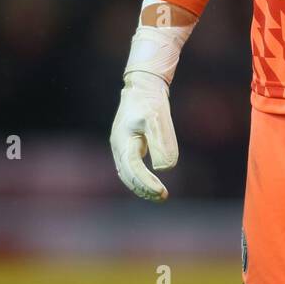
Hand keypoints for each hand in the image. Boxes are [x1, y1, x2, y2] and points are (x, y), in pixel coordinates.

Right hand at [110, 71, 178, 200]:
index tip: (162, 191)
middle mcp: (118, 146)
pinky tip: (152, 183)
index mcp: (123, 141)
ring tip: (159, 195)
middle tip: (163, 197)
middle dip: (144, 188)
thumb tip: (165, 169)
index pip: (133, 169)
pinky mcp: (128, 145)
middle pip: (128, 175)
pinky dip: (140, 178)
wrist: (143, 86)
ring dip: (141, 186)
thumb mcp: (157, 120)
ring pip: (127, 174)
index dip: (147, 182)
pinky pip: (131, 168)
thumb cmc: (150, 101)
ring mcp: (121, 146)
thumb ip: (161, 142)